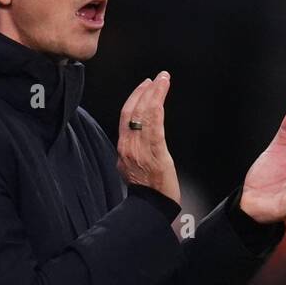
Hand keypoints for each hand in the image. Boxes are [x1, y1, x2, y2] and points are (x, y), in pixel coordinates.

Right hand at [117, 72, 179, 204]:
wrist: (152, 207)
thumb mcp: (132, 167)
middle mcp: (127, 146)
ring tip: (163, 79)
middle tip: (156, 77)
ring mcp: (140, 149)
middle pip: (132, 111)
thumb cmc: (147, 189)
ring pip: (143, 113)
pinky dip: (157, 104)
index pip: (126, 116)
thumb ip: (133, 151)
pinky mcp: (155, 152)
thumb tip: (137, 139)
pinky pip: (154, 123)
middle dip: (144, 91)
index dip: (135, 98)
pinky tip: (162, 93)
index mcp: (123, 149)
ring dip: (154, 93)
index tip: (145, 86)